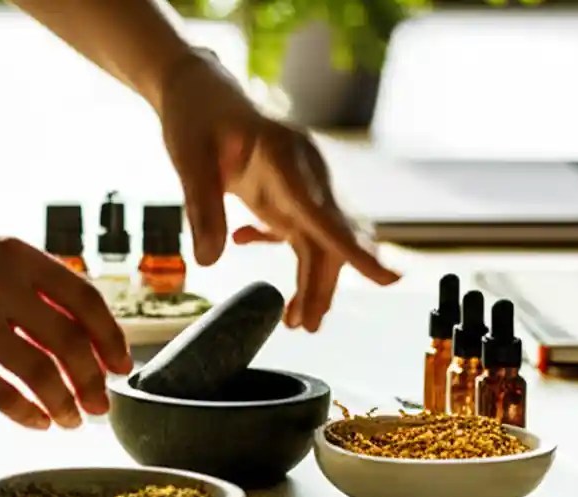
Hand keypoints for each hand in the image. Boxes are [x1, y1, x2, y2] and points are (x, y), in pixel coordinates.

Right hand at [0, 231, 131, 429]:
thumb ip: (26, 284)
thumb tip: (79, 329)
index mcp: (16, 255)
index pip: (86, 300)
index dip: (111, 339)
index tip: (121, 367)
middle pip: (71, 343)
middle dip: (93, 382)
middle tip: (100, 406)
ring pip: (42, 373)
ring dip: (64, 404)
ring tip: (70, 420)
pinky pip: (2, 394)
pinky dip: (28, 413)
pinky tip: (36, 422)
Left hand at [158, 50, 400, 331]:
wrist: (200, 91)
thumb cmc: (197, 116)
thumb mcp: (190, 161)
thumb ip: (203, 209)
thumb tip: (211, 260)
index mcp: (288, 156)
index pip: (325, 212)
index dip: (354, 249)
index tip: (387, 279)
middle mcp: (306, 173)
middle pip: (331, 236)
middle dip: (324, 284)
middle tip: (307, 325)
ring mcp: (302, 185)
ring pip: (320, 243)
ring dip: (310, 281)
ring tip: (295, 321)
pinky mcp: (290, 196)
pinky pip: (303, 235)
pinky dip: (286, 256)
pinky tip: (245, 245)